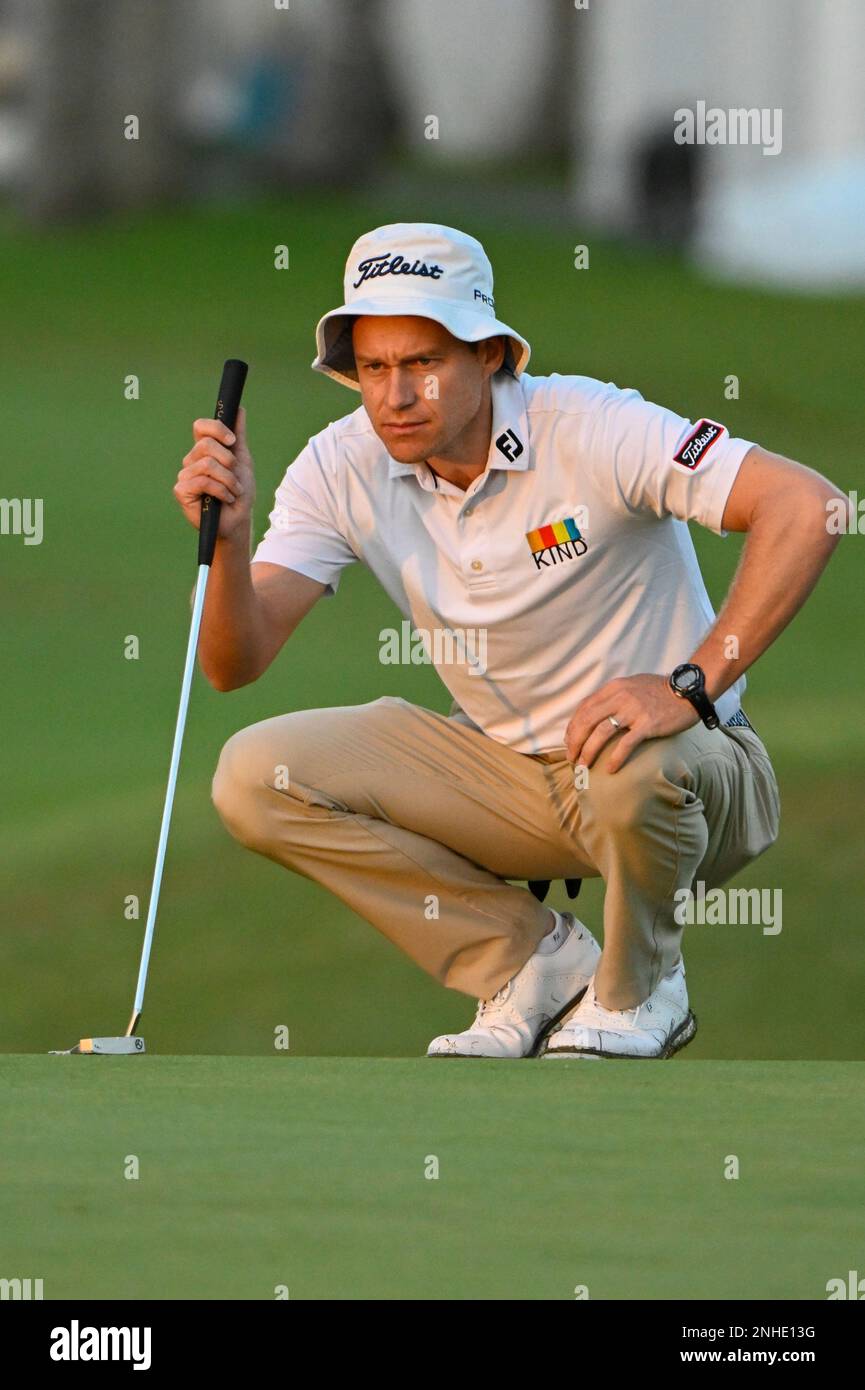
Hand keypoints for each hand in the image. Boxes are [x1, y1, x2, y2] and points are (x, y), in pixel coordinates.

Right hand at [174, 405, 255, 538]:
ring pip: (207, 464)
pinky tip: (225, 499)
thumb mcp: (242, 461)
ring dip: (228, 480)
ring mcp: (185, 475)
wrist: (238, 519)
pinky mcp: (181, 491)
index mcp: (204, 450)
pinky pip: (202, 481)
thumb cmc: (239, 492)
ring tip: (233, 491)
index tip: (232, 441)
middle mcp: (192, 460)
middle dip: (228, 460)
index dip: (216, 428)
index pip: (201, 427)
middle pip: (206, 445)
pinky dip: (221, 491)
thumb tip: (239, 409)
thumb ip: (239, 436)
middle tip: (236, 474)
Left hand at [564, 673, 698, 773]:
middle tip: (572, 758)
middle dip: (575, 742)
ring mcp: (633, 711)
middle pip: (587, 721)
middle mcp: (620, 697)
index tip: (569, 742)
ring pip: (601, 733)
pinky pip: (626, 744)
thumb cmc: (659, 690)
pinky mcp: (648, 724)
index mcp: (613, 688)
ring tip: (583, 765)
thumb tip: (594, 713)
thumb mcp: (631, 685)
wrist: (688, 691)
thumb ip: (613, 696)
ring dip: (589, 751)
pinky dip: (615, 758)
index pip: (584, 708)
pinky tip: (610, 769)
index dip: (573, 727)